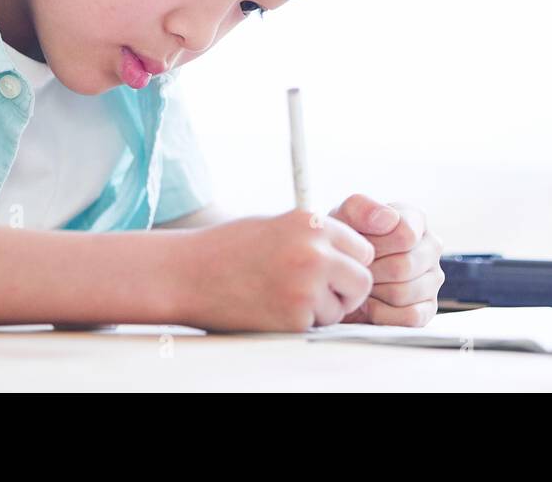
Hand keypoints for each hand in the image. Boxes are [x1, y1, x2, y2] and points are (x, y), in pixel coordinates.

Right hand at [174, 210, 374, 331]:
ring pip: (342, 308)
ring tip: (284, 296)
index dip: (346, 263)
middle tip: (317, 292)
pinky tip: (272, 308)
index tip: (328, 269)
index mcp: (312, 223)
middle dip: (345, 290)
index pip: (363, 250)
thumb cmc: (231, 248)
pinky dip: (300, 324)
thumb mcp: (280, 225)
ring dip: (321, 309)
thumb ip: (317, 238)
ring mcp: (306, 286)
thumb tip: (356, 255)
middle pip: (362, 281)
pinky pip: (317, 327)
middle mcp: (314, 251)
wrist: (188, 273)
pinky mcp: (295, 318)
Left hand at [326, 194, 444, 326]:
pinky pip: (410, 317)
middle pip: (404, 267)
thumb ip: (360, 208)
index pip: (406, 235)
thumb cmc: (344, 242)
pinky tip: (368, 304)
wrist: (336, 272)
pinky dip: (382, 314)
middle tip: (355, 269)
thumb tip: (389, 219)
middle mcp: (431, 248)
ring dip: (373, 292)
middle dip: (371, 271)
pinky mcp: (428, 308)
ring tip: (360, 284)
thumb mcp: (343, 218)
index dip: (375, 244)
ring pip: (404, 293)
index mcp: (416, 220)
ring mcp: (433, 279)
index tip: (358, 244)